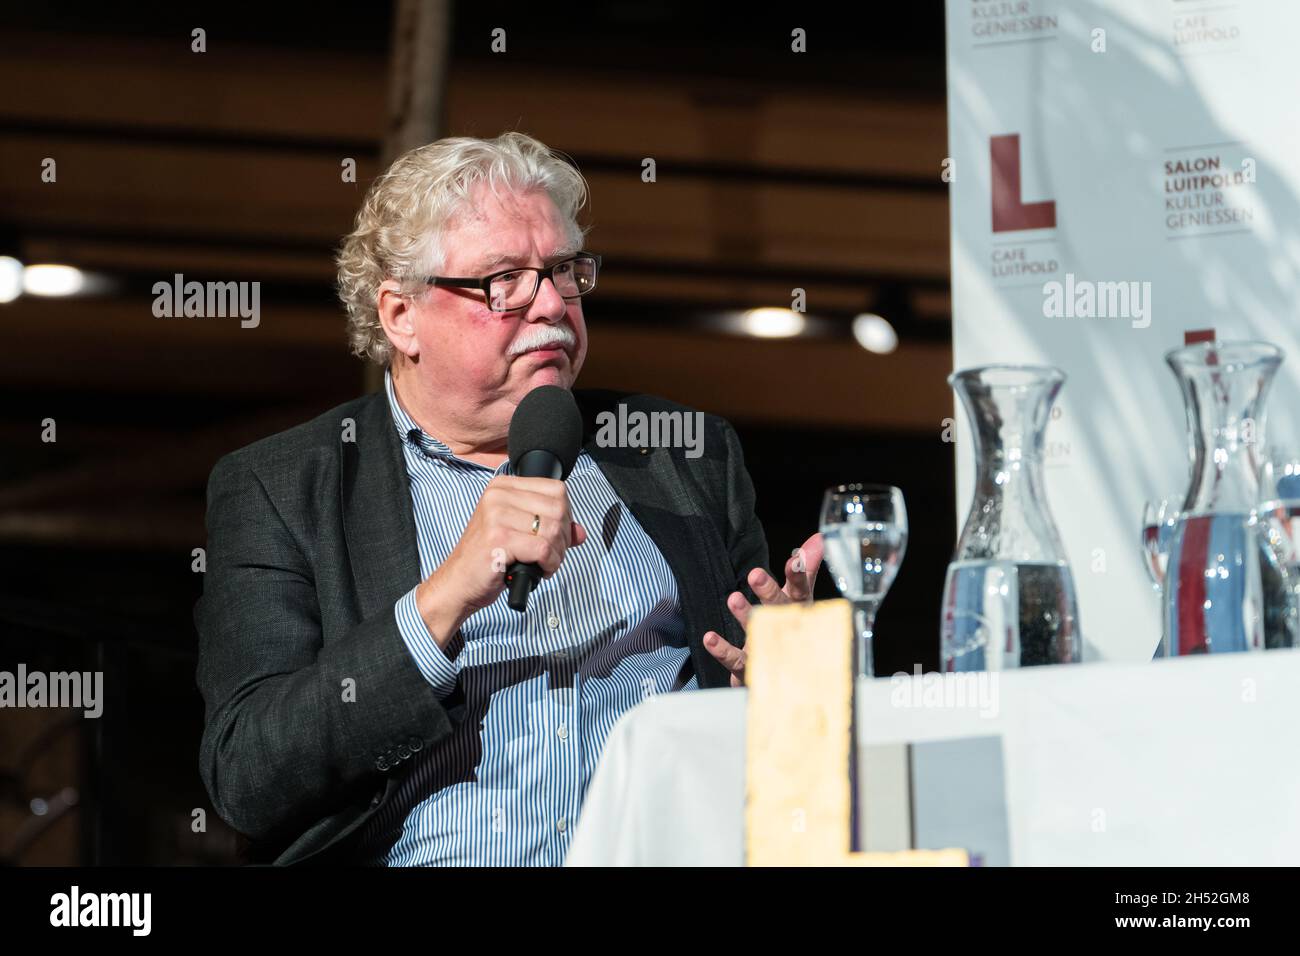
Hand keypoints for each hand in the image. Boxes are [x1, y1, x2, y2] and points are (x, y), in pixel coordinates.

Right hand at [416, 475, 586, 644]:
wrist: (459, 582)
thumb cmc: (488, 558)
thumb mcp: (519, 534)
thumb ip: (551, 528)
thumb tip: (580, 532)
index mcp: (503, 487)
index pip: (557, 489)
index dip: (565, 515)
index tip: (555, 534)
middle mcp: (498, 495)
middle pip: (558, 509)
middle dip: (563, 537)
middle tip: (550, 554)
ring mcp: (497, 516)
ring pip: (553, 530)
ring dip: (557, 554)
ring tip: (543, 563)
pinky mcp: (499, 539)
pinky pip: (544, 549)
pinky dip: (549, 564)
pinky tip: (540, 570)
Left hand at [703, 532, 823, 686]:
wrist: (789, 675)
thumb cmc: (790, 625)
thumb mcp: (797, 596)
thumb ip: (804, 569)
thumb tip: (818, 539)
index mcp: (798, 610)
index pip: (800, 590)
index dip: (798, 576)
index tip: (794, 561)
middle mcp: (786, 630)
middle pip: (779, 610)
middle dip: (769, 593)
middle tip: (756, 575)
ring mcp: (769, 650)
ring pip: (759, 633)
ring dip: (745, 616)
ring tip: (733, 599)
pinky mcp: (751, 669)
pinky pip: (736, 660)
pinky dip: (723, 650)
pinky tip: (710, 639)